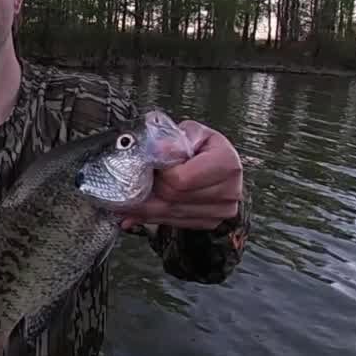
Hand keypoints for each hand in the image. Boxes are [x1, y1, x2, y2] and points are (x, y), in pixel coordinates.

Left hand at [120, 120, 242, 231]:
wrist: (216, 158)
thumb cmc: (203, 145)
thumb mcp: (190, 132)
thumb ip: (173, 139)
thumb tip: (156, 150)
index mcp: (227, 164)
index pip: (181, 179)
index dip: (161, 173)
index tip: (152, 164)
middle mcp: (229, 190)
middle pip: (174, 199)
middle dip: (150, 190)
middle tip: (133, 183)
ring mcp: (221, 210)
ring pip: (171, 214)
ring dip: (144, 209)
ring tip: (125, 201)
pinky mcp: (210, 221)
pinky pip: (175, 223)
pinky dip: (152, 217)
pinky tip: (137, 212)